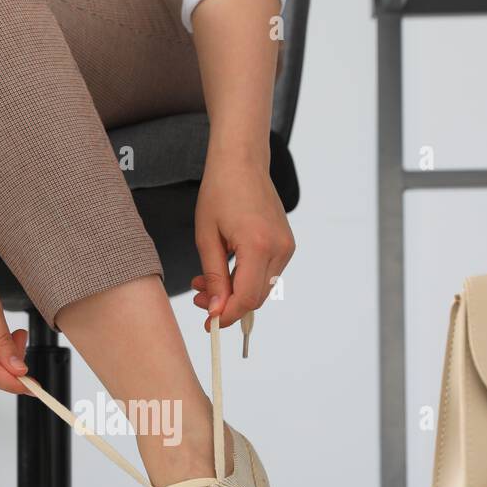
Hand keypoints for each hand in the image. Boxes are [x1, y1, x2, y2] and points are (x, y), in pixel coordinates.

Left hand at [191, 154, 294, 329]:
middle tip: (200, 299)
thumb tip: (216, 309)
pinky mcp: (286, 244)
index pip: (246, 298)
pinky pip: (266, 274)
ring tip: (205, 282)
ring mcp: (286, 246)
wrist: (242, 162)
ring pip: (261, 288)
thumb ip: (214, 276)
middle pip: (256, 297)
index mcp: (258, 245)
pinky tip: (224, 270)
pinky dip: (245, 279)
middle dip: (228, 305)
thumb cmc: (220, 191)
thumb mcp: (207, 237)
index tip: (209, 323)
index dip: (227, 315)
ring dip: (234, 292)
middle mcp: (279, 248)